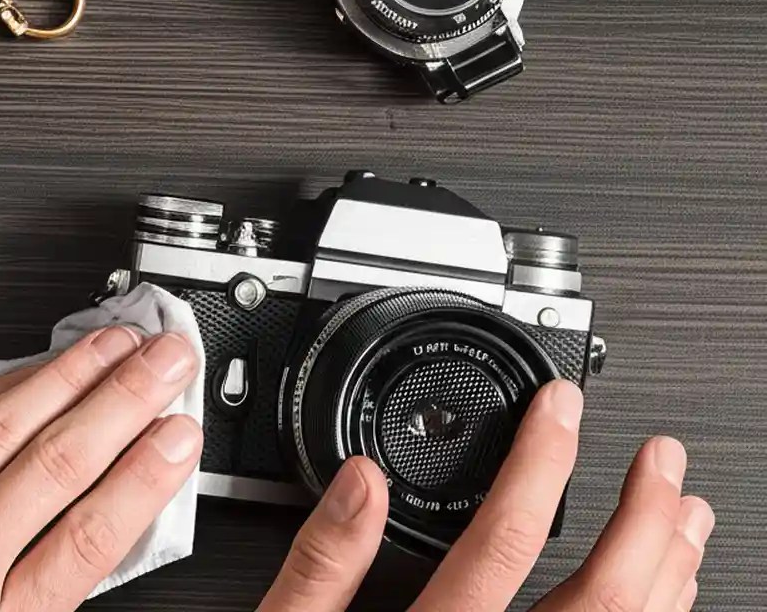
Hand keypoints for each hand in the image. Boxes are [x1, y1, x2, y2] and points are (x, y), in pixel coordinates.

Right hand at [259, 380, 713, 611]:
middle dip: (643, 520)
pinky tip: (658, 601)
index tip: (561, 413)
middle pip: (599, 600)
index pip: (505, 543)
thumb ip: (321, 565)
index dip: (542, 463)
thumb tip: (361, 483)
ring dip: (666, 576)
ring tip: (685, 520)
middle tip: (661, 463)